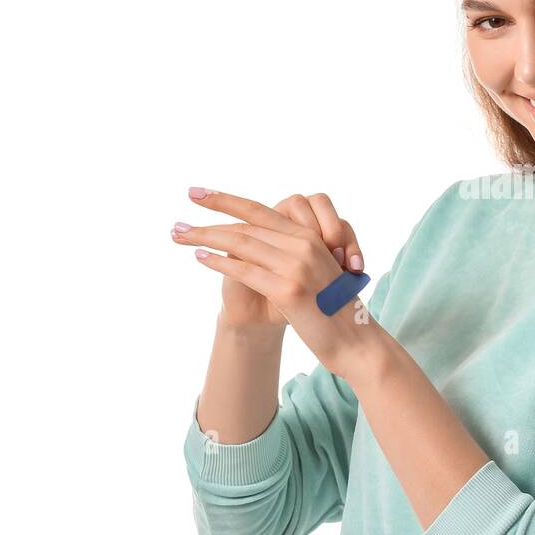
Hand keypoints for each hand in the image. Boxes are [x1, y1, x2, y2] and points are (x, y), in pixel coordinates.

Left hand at [171, 187, 375, 373]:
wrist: (354, 341)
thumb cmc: (334, 309)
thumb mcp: (316, 271)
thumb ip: (291, 253)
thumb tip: (252, 244)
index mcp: (311, 238)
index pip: (262, 211)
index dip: (229, 199)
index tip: (201, 193)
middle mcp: (305, 245)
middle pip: (250, 221)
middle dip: (215, 206)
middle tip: (189, 194)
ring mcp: (297, 266)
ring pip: (243, 242)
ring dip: (206, 236)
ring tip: (180, 233)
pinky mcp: (289, 290)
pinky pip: (246, 270)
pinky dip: (219, 262)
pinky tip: (200, 258)